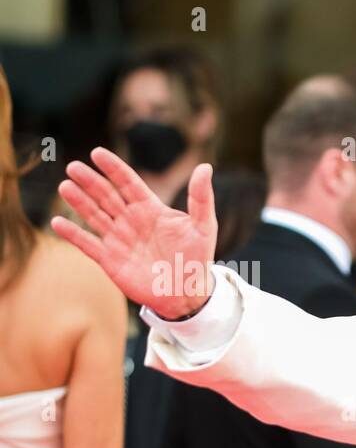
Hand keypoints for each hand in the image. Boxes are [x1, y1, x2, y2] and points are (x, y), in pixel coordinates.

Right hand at [51, 147, 217, 319]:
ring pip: (94, 216)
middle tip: (73, 167)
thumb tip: (205, 167)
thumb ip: (201, 198)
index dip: (113, 168)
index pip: (128, 183)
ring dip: (79, 202)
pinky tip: (58, 222)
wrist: (187, 294)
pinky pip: (88, 244)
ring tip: (65, 186)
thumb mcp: (204, 226)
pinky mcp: (110, 259)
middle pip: (107, 195)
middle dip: (91, 181)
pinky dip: (73, 234)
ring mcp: (119, 239)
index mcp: (150, 209)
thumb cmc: (197, 258)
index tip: (97, 153)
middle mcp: (131, 221)